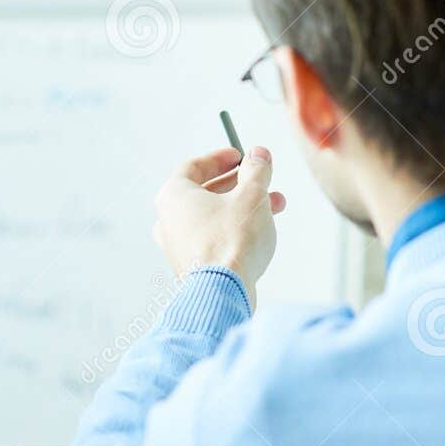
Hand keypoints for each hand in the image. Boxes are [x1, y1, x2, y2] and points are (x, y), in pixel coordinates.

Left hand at [151, 146, 286, 292]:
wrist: (223, 291)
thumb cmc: (231, 240)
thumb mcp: (251, 195)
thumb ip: (256, 171)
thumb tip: (258, 155)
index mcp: (173, 196)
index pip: (193, 167)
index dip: (221, 159)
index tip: (241, 156)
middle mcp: (168, 220)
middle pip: (206, 192)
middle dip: (240, 184)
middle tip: (262, 179)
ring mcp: (178, 246)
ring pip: (214, 217)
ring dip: (244, 207)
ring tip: (276, 204)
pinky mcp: (192, 266)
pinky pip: (214, 239)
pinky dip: (236, 230)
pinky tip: (262, 231)